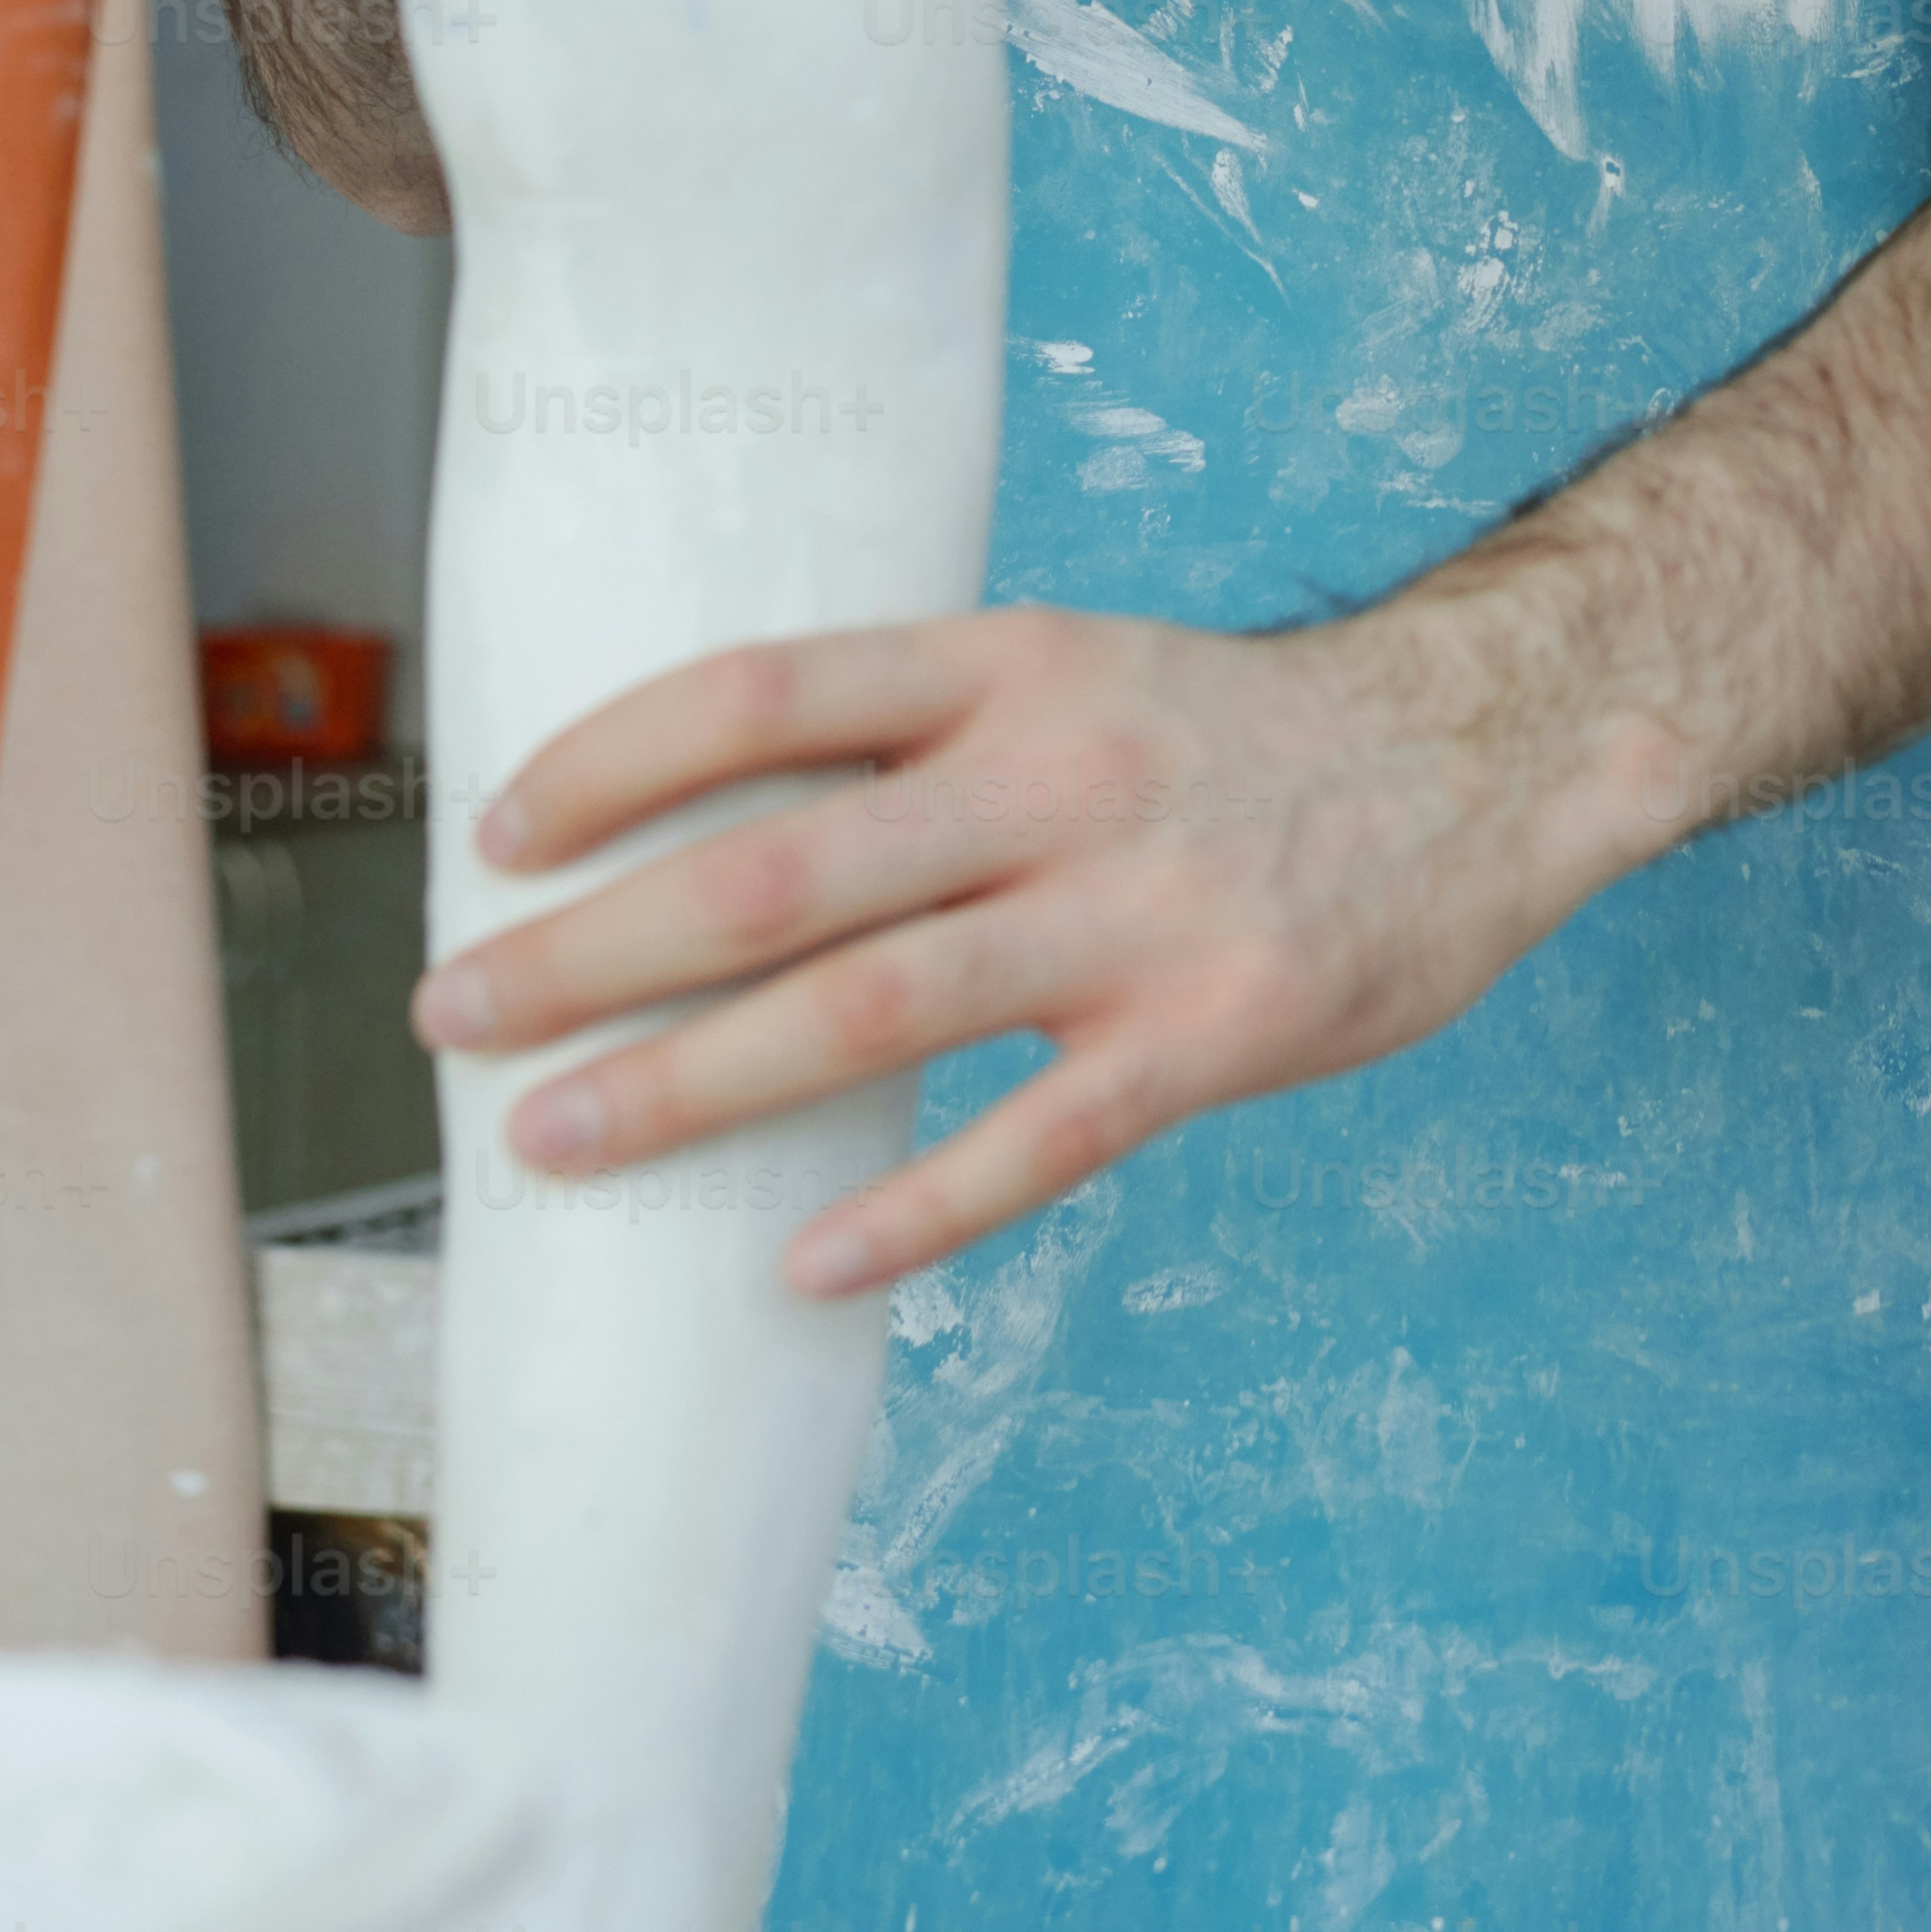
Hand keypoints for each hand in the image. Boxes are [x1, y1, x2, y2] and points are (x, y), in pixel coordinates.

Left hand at [408, 597, 1666, 1294]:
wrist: (1478, 758)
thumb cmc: (1225, 735)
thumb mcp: (1070, 669)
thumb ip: (914, 735)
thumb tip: (697, 814)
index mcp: (1007, 663)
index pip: (764, 690)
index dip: (612, 758)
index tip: (492, 832)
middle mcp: (1054, 773)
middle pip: (777, 867)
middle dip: (590, 948)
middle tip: (452, 1012)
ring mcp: (1133, 910)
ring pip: (869, 1010)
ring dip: (690, 1085)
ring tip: (552, 1142)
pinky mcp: (1208, 1035)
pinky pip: (1030, 1142)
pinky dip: (906, 1213)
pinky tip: (803, 1268)